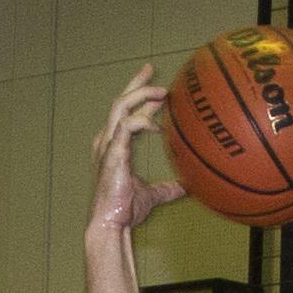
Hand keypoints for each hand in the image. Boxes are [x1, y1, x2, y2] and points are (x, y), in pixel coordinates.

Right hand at [86, 69, 184, 242]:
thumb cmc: (125, 211)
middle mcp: (108, 141)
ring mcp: (108, 145)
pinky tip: (158, 126)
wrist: (111, 223)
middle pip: (120, 102)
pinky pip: (127, 126)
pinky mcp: (113, 152)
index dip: (139, 96)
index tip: (154, 83)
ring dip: (141, 95)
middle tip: (150, 69)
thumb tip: (185, 187)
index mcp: (114, 146)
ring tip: (162, 92)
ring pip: (120, 106)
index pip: (126, 113)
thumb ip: (166, 188)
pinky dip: (142, 121)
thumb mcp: (151, 196)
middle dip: (136, 84)